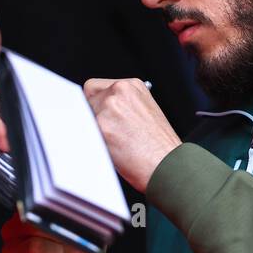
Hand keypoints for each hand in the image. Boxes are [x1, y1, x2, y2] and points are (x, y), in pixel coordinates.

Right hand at [0, 213, 100, 252]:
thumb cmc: (77, 249)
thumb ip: (67, 212)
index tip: (65, 222)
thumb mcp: (78, 225)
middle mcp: (13, 232)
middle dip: (56, 237)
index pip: (34, 206)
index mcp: (25, 213)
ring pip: (35, 248)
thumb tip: (64, 205)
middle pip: (32, 226)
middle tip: (63, 244)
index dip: (54, 215)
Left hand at [84, 78, 180, 193]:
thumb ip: (122, 105)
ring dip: (93, 129)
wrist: (168, 166)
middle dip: (93, 115)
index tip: (100, 115)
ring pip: (83, 115)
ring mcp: (110, 106)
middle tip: (109, 132)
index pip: (96, 87)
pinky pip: (84, 131)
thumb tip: (99, 108)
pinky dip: (92, 142)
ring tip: (115, 143)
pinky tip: (111, 149)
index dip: (96, 104)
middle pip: (87, 98)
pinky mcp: (102, 125)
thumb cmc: (159, 148)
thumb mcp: (145, 113)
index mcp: (132, 86)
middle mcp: (120, 90)